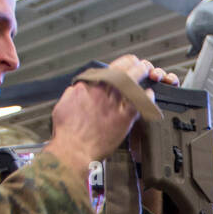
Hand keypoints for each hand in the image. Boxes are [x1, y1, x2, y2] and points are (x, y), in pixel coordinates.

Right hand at [46, 55, 179, 171]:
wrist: (72, 150)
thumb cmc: (66, 133)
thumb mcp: (63, 105)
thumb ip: (73, 93)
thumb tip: (78, 89)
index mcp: (87, 87)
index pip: (104, 69)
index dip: (114, 65)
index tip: (118, 66)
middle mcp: (101, 91)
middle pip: (120, 70)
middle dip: (131, 63)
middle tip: (137, 63)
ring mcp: (113, 103)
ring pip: (132, 81)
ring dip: (140, 73)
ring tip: (145, 70)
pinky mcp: (123, 118)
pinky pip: (139, 102)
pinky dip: (146, 96)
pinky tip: (149, 94)